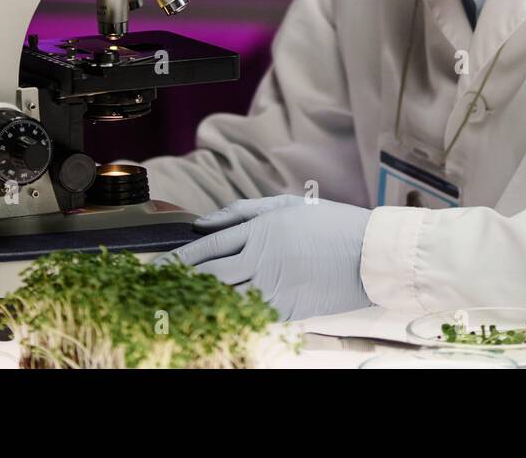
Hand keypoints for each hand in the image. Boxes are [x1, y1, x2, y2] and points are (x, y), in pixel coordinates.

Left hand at [161, 194, 372, 321]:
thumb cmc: (331, 224)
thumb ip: (244, 211)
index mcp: (260, 228)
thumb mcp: (288, 204)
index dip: (180, 256)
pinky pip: (248, 316)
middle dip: (178, 281)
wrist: (371, 253)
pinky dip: (227, 318)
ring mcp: (273, 283)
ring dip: (196, 302)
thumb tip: (203, 223)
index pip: (209, 245)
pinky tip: (210, 320)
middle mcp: (261, 256)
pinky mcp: (287, 307)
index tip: (158, 265)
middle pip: (209, 272)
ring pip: (223, 297)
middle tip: (154, 289)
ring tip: (173, 307)